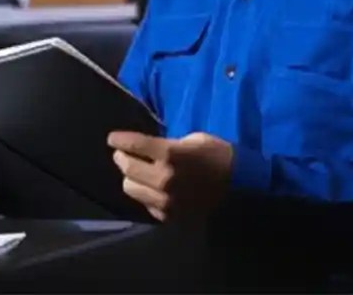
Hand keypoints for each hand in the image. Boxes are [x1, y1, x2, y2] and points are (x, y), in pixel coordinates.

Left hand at [108, 131, 233, 221]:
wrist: (241, 185)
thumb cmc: (220, 155)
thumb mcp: (196, 139)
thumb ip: (169, 144)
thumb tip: (149, 148)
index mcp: (171, 155)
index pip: (134, 145)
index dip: (119, 139)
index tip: (112, 138)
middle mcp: (163, 179)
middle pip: (126, 168)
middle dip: (122, 158)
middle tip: (124, 154)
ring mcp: (164, 200)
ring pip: (130, 188)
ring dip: (131, 178)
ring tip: (138, 173)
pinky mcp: (168, 215)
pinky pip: (145, 203)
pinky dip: (146, 194)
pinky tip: (153, 188)